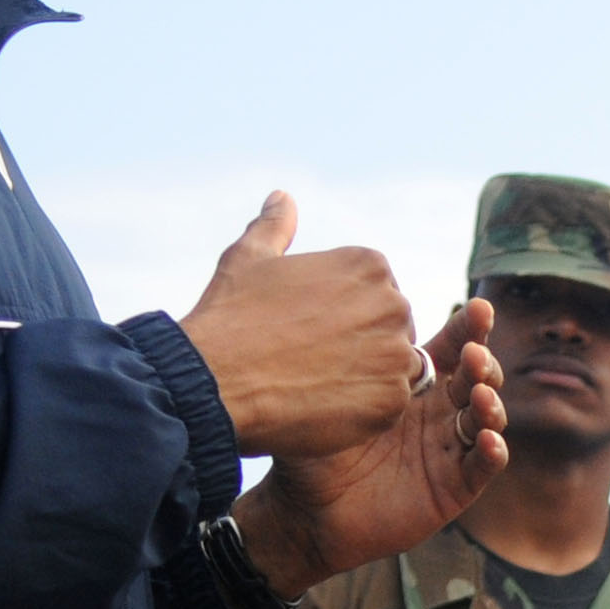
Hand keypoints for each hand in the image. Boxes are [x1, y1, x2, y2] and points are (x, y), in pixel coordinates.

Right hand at [177, 191, 437, 456]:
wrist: (213, 382)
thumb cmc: (230, 318)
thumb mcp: (249, 259)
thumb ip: (275, 227)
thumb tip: (282, 197)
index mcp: (369, 265)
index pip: (377, 294)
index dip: (341, 316)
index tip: (308, 329)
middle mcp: (393, 305)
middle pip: (392, 330)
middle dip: (361, 345)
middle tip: (310, 360)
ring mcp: (396, 355)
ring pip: (395, 369)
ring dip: (366, 378)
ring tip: (316, 383)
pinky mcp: (391, 402)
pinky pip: (388, 407)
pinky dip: (361, 411)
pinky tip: (321, 407)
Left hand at [233, 296, 506, 593]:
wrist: (304, 512)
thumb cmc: (309, 451)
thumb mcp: (318, 399)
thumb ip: (336, 361)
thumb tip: (335, 308)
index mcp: (412, 384)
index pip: (451, 348)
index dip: (469, 328)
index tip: (479, 309)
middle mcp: (437, 412)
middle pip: (477, 378)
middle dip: (482, 363)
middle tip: (472, 355)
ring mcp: (449, 448)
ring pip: (487, 418)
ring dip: (490, 404)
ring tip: (480, 396)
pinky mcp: (455, 486)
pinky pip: (483, 466)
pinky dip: (491, 452)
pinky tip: (486, 440)